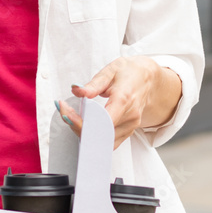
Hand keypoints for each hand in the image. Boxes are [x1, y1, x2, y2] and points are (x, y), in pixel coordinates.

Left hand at [55, 57, 181, 150]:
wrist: (147, 78)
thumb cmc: (128, 73)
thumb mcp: (110, 70)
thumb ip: (93, 84)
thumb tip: (76, 90)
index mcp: (124, 99)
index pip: (103, 120)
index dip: (83, 122)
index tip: (66, 113)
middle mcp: (130, 116)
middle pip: (101, 133)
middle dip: (78, 126)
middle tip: (64, 112)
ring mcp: (130, 126)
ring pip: (103, 140)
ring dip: (83, 132)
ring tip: (71, 116)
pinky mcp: (128, 131)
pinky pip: (109, 141)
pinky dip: (93, 136)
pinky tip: (83, 123)